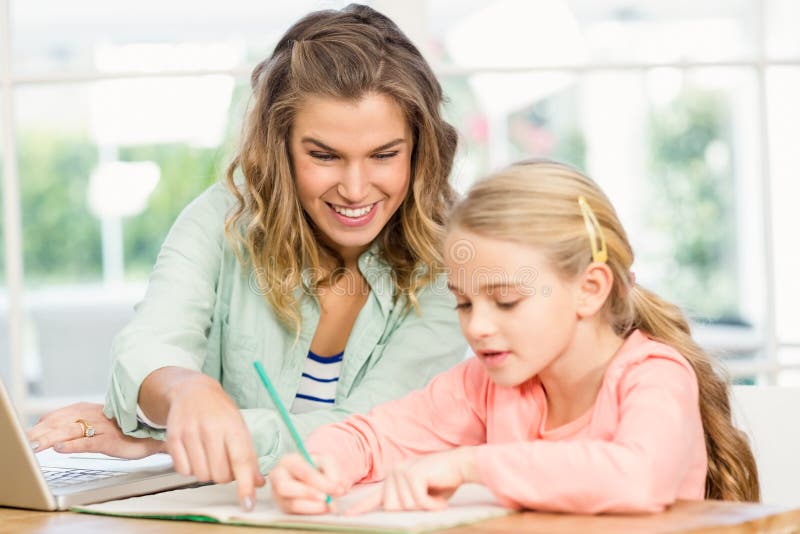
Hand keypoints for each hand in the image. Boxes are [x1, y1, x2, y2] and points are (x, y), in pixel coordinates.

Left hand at [26, 402, 164, 457]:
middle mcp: (93, 416)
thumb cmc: (124, 430)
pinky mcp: (111, 441)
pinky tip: (61, 449)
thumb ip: (75, 424)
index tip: (26, 435)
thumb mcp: (96, 424)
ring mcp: (102, 428)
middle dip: (38, 433)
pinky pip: (88, 442)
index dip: (39, 425)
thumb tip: (49, 429)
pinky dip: (73, 445)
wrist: (153, 433)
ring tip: (34, 446)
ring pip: (70, 432)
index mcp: (87, 409)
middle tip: (25, 442)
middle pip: (59, 423)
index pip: (57, 415)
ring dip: (50, 439)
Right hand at [163, 373, 264, 509]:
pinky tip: (195, 453)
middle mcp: (210, 429)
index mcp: (232, 426)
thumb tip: (257, 483)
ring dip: (208, 473)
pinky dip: (191, 468)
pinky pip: (183, 470)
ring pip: (201, 475)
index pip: (241, 461)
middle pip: (220, 474)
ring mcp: (189, 433)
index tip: (248, 503)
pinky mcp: (172, 438)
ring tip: (209, 456)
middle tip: (224, 462)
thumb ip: (248, 455)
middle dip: (225, 476)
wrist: (192, 390)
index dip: (245, 485)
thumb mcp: (239, 427)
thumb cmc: (220, 411)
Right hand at [270, 453, 346, 513]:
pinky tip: (323, 509)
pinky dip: (311, 513)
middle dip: (310, 495)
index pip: (304, 473)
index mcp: (288, 461)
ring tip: (329, 506)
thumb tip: (339, 489)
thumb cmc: (315, 465)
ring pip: (291, 504)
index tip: (338, 490)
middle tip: (328, 500)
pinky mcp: (282, 508)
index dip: (323, 483)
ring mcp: (277, 494)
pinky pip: (294, 514)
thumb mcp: (326, 461)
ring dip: (313, 507)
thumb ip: (333, 473)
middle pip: (287, 488)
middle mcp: (277, 477)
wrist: (307, 473)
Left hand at [345, 447, 477, 514]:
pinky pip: (418, 501)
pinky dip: (432, 506)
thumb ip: (406, 501)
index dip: (361, 508)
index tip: (346, 516)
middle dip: (410, 510)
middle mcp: (394, 473)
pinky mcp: (413, 474)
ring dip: (423, 507)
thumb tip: (392, 513)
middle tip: (427, 502)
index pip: (374, 496)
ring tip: (435, 498)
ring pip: (404, 506)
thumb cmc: (444, 482)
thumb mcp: (420, 495)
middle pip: (390, 507)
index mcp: (394, 479)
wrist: (462, 465)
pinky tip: (441, 502)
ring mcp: (402, 472)